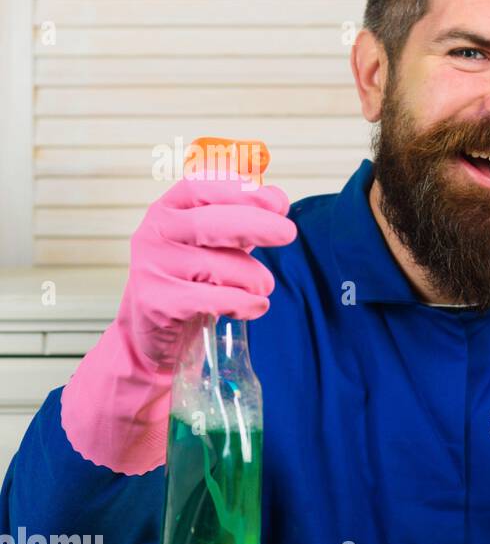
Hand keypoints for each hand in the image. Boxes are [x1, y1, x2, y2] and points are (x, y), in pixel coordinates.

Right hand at [61, 160, 296, 473]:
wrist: (147, 357)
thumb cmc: (189, 298)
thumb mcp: (213, 258)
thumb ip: (238, 232)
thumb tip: (279, 203)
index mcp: (170, 215)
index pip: (202, 187)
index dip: (240, 189)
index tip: (277, 197)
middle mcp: (155, 237)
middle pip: (209, 219)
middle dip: (254, 224)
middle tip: (288, 233)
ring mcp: (150, 271)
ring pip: (213, 261)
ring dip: (249, 274)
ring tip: (263, 289)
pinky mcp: (153, 307)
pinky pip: (203, 297)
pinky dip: (237, 300)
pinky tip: (253, 304)